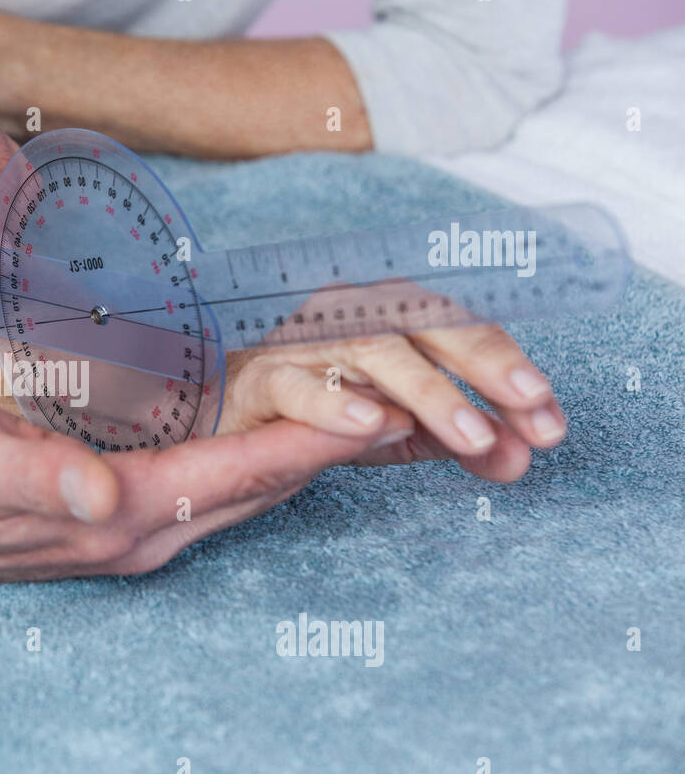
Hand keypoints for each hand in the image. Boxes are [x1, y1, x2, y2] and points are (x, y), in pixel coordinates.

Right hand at [0, 397, 412, 580]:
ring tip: (360, 419)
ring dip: (304, 459)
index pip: (237, 472)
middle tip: (403, 408)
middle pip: (259, 489)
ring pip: (242, 492)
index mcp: (118, 513)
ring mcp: (131, 530)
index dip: (310, 441)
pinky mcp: (116, 517)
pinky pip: (211, 489)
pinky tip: (270, 437)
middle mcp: (139, 531)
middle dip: (332, 452)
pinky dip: (257, 459)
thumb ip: (41, 478)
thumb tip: (102, 492)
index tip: (381, 411)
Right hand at [220, 310, 565, 481]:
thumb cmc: (314, 413)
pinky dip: (335, 404)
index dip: (512, 371)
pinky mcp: (260, 378)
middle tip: (530, 408)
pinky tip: (373, 425)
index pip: (464, 332)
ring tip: (471, 435)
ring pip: (373, 350)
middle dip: (485, 363)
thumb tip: (522, 459)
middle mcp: (351, 313)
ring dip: (428, 393)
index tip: (550, 424)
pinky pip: (298, 385)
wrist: (224, 422)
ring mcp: (305, 341)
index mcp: (391, 317)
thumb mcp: (397, 430)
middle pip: (428, 322)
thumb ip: (456, 439)